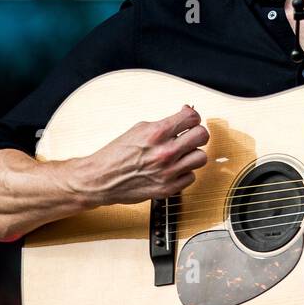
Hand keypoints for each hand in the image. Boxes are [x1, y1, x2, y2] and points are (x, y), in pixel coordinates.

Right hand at [72, 105, 208, 207]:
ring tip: (181, 154)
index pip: (192, 117)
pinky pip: (191, 177)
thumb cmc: (116, 154)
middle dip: (197, 133)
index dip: (193, 116)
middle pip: (202, 136)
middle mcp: (165, 152)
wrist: (100, 179)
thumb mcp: (139, 129)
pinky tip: (173, 168)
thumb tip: (184, 116)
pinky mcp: (168, 188)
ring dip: (192, 154)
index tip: (189, 119)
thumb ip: (164, 123)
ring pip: (201, 158)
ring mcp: (168, 172)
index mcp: (157, 133)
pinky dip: (184, 172)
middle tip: (190, 135)